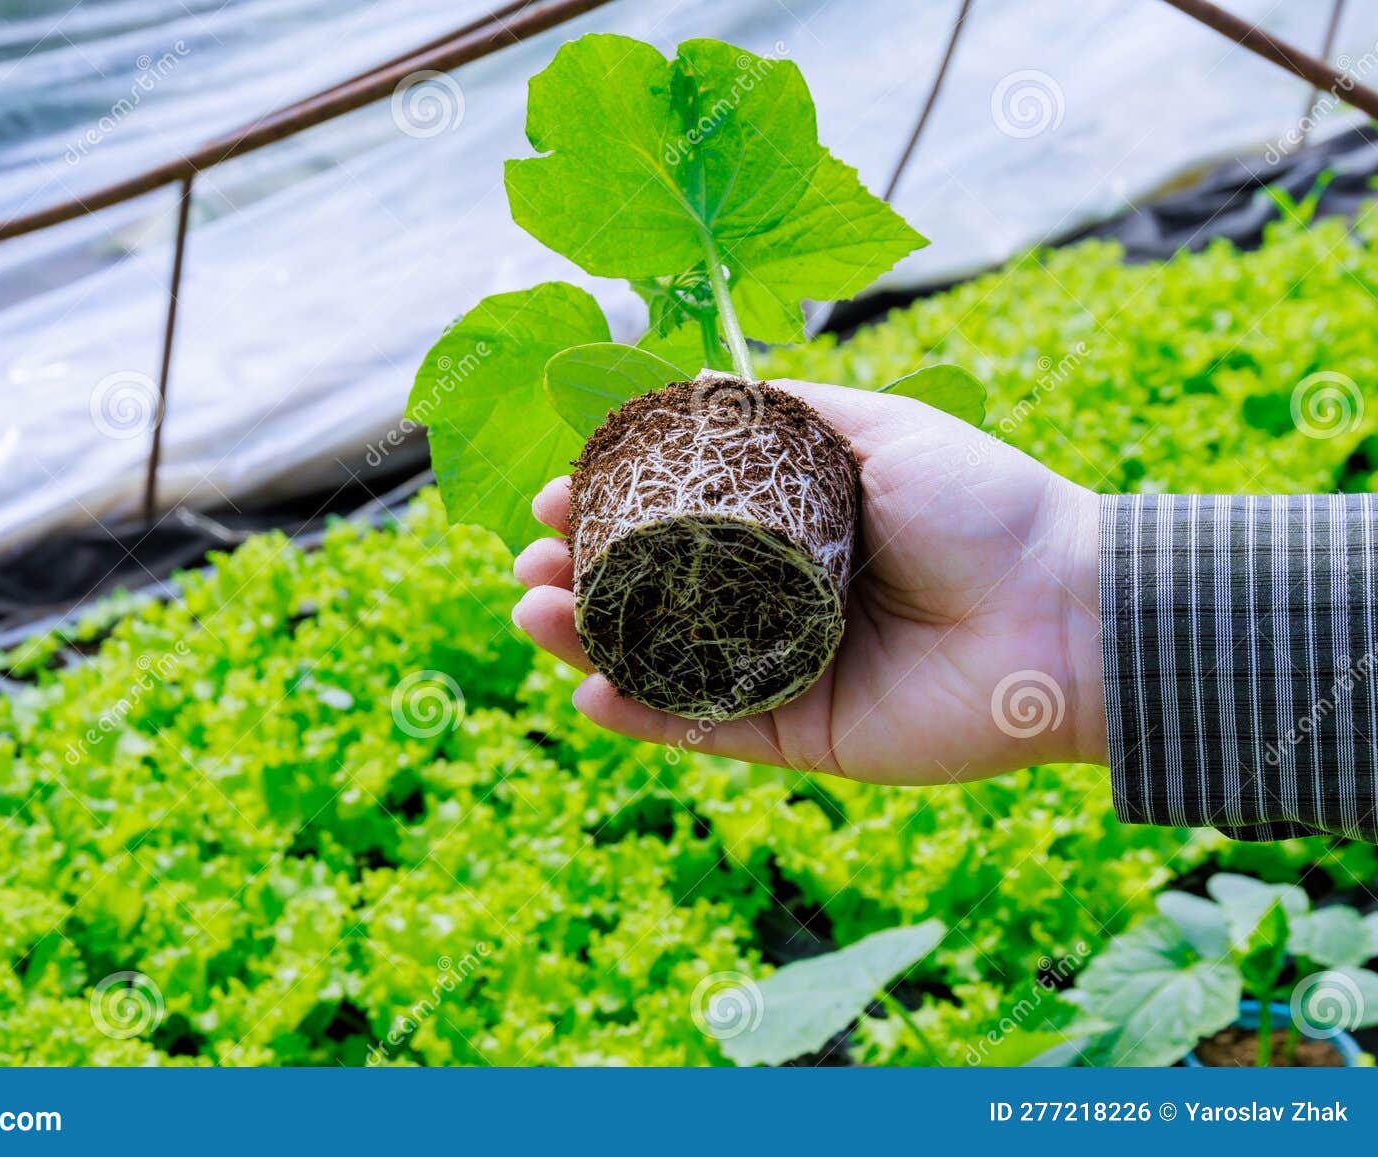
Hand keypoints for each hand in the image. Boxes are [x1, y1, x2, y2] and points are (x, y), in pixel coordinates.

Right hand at [511, 380, 1106, 783]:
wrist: (1064, 612)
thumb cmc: (982, 507)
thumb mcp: (881, 427)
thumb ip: (794, 411)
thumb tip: (704, 387)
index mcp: (792, 529)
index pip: (675, 521)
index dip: (608, 509)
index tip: (554, 495)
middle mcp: (777, 599)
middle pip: (653, 593)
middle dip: (580, 579)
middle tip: (530, 565)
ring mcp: (784, 669)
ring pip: (662, 661)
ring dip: (588, 642)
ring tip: (532, 614)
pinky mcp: (801, 732)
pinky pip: (704, 725)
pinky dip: (642, 715)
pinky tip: (587, 690)